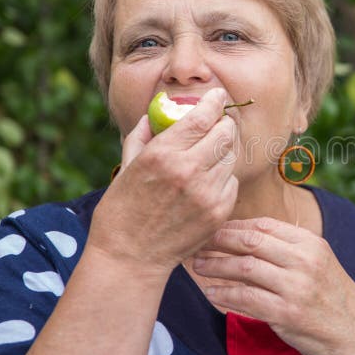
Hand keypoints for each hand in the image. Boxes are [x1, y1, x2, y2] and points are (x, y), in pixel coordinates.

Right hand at [89, 87, 240, 273]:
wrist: (131, 258)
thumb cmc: (122, 210)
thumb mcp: (126, 166)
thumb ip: (143, 134)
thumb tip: (156, 112)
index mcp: (163, 154)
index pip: (202, 116)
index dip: (214, 102)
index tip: (218, 96)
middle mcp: (189, 170)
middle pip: (225, 133)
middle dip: (223, 125)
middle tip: (216, 125)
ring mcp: (207, 193)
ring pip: (232, 156)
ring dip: (223, 151)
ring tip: (207, 156)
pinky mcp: (219, 212)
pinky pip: (232, 182)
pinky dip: (223, 177)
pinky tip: (207, 182)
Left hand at [192, 217, 354, 354]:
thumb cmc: (332, 297)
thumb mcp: (319, 261)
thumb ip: (289, 247)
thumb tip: (247, 235)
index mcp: (311, 243)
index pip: (264, 225)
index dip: (234, 226)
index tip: (214, 229)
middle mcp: (304, 260)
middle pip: (251, 242)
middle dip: (219, 240)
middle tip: (198, 243)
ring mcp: (296, 287)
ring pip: (244, 268)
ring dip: (216, 266)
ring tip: (198, 266)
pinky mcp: (287, 313)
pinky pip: (246, 298)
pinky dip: (224, 294)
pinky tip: (211, 292)